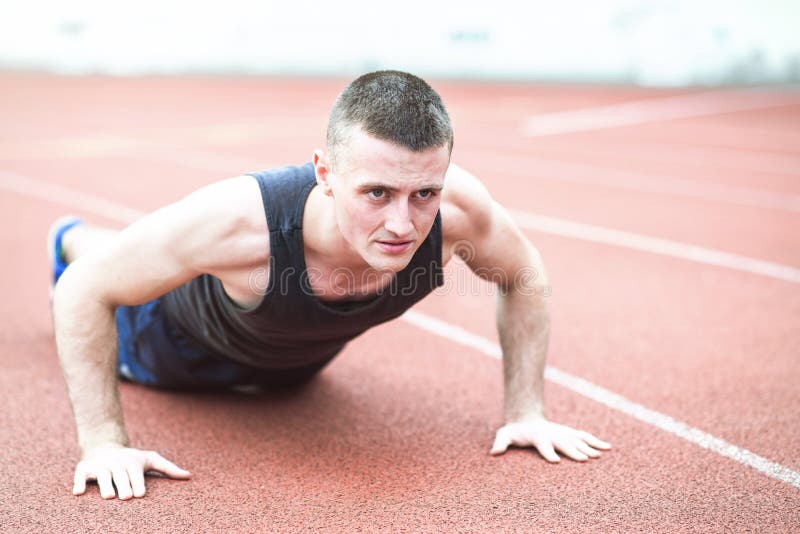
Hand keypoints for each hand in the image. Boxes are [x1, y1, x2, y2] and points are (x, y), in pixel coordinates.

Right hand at [73, 444, 190, 499]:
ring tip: (109, 496)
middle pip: (120, 477)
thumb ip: (168, 469)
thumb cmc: (132, 459)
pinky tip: (78, 493)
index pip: (136, 476)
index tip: (140, 495)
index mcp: (132, 462)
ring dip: (105, 485)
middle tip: (126, 497)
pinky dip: (79, 483)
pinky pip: (79, 476)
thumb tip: (189, 476)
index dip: (138, 485)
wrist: (105, 446)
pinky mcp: (83, 468)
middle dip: (123, 486)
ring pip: (102, 477)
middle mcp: (116, 463)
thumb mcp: (151, 459)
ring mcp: (99, 466)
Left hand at [490, 417, 610, 461]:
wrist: (527, 418)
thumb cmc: (515, 431)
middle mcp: (553, 433)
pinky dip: (596, 442)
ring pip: (578, 439)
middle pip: (564, 443)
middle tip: (585, 460)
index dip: (548, 453)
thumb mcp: (505, 434)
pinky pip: (585, 437)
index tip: (556, 461)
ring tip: (600, 455)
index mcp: (538, 436)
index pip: (543, 445)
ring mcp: (563, 432)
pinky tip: (608, 448)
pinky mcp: (570, 433)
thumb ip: (500, 442)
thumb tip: (493, 453)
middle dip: (574, 451)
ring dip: (589, 446)